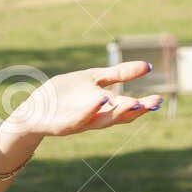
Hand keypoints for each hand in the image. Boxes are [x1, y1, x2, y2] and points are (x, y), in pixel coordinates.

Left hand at [6, 61, 162, 137]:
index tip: (159, 100)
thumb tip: (148, 66)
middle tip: (152, 103)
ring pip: (102, 120)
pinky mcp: (62, 124)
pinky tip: (100, 100)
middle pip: (119, 116)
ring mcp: (79, 122)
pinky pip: (78, 119)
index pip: (126, 108)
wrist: (32, 110)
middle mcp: (94, 117)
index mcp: (103, 108)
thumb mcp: (93, 79)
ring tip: (134, 103)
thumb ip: (118, 74)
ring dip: (118, 113)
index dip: (143, 106)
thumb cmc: (64, 95)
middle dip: (136, 110)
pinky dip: (90, 111)